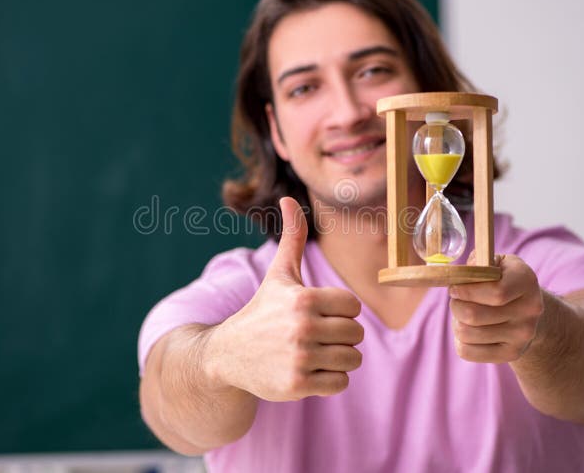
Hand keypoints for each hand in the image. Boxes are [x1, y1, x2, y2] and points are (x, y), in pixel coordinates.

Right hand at [207, 197, 364, 401]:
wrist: (228, 354)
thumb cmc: (262, 310)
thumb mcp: (279, 274)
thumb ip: (293, 238)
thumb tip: (288, 198)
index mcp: (304, 298)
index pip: (353, 307)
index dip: (339, 311)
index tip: (317, 313)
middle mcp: (302, 328)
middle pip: (356, 334)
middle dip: (340, 336)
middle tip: (313, 336)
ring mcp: (300, 358)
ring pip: (352, 360)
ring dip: (337, 359)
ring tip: (311, 353)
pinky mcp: (297, 385)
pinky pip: (340, 383)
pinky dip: (329, 380)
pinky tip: (307, 371)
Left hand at [448, 254, 544, 362]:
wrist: (528, 312)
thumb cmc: (503, 281)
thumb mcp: (496, 263)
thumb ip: (477, 263)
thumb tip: (458, 274)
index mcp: (526, 280)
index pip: (495, 293)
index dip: (465, 291)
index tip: (455, 288)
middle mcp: (530, 309)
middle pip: (474, 315)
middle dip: (456, 306)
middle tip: (457, 301)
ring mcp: (523, 335)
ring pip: (466, 333)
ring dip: (457, 322)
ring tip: (464, 315)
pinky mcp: (512, 353)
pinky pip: (467, 352)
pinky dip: (460, 341)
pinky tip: (469, 331)